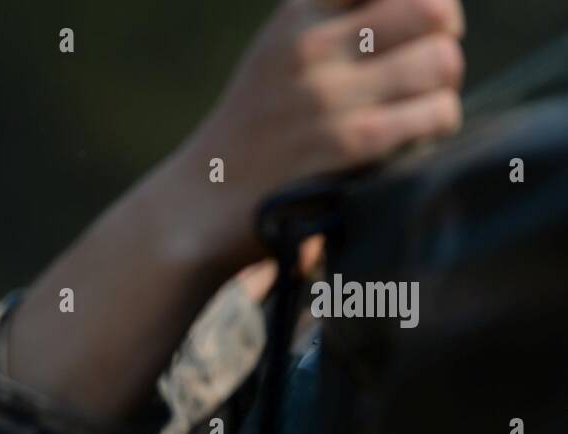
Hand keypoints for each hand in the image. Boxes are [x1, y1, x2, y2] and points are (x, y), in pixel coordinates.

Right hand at [171, 0, 465, 269]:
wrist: (205, 200)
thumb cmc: (258, 127)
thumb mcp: (280, 51)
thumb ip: (338, 21)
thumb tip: (431, 12)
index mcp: (296, 13)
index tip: (417, 28)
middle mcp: (310, 45)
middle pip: (432, 9)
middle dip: (443, 39)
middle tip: (426, 70)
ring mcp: (328, 94)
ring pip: (441, 61)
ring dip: (442, 88)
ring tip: (420, 109)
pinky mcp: (348, 143)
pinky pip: (434, 113)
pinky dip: (437, 125)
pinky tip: (414, 138)